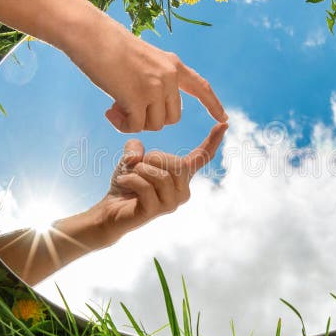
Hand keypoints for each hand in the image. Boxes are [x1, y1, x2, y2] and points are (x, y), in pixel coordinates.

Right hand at [65, 15, 227, 132]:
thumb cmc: (108, 45)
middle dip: (151, 119)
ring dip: (135, 123)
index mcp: (173, 64)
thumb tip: (156, 108)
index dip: (213, 104)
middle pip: (172, 117)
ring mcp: (155, 87)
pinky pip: (137, 127)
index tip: (224, 118)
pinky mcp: (137, 98)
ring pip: (155, 125)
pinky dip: (123, 125)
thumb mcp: (143, 59)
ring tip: (115, 108)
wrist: (91, 34)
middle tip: (127, 110)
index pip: (201, 87)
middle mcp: (169, 76)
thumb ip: (155, 78)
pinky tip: (109, 110)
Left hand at [98, 122, 227, 237]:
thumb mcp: (132, 158)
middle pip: (177, 163)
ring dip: (140, 170)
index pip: (201, 157)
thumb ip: (136, 149)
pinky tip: (123, 182)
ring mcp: (172, 203)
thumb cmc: (127, 183)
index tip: (224, 124)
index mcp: (182, 176)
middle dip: (153, 158)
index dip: (213, 140)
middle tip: (138, 166)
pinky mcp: (156, 211)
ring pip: (161, 175)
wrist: (111, 210)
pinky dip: (130, 179)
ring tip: (131, 175)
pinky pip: (145, 187)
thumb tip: (138, 155)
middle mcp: (183, 191)